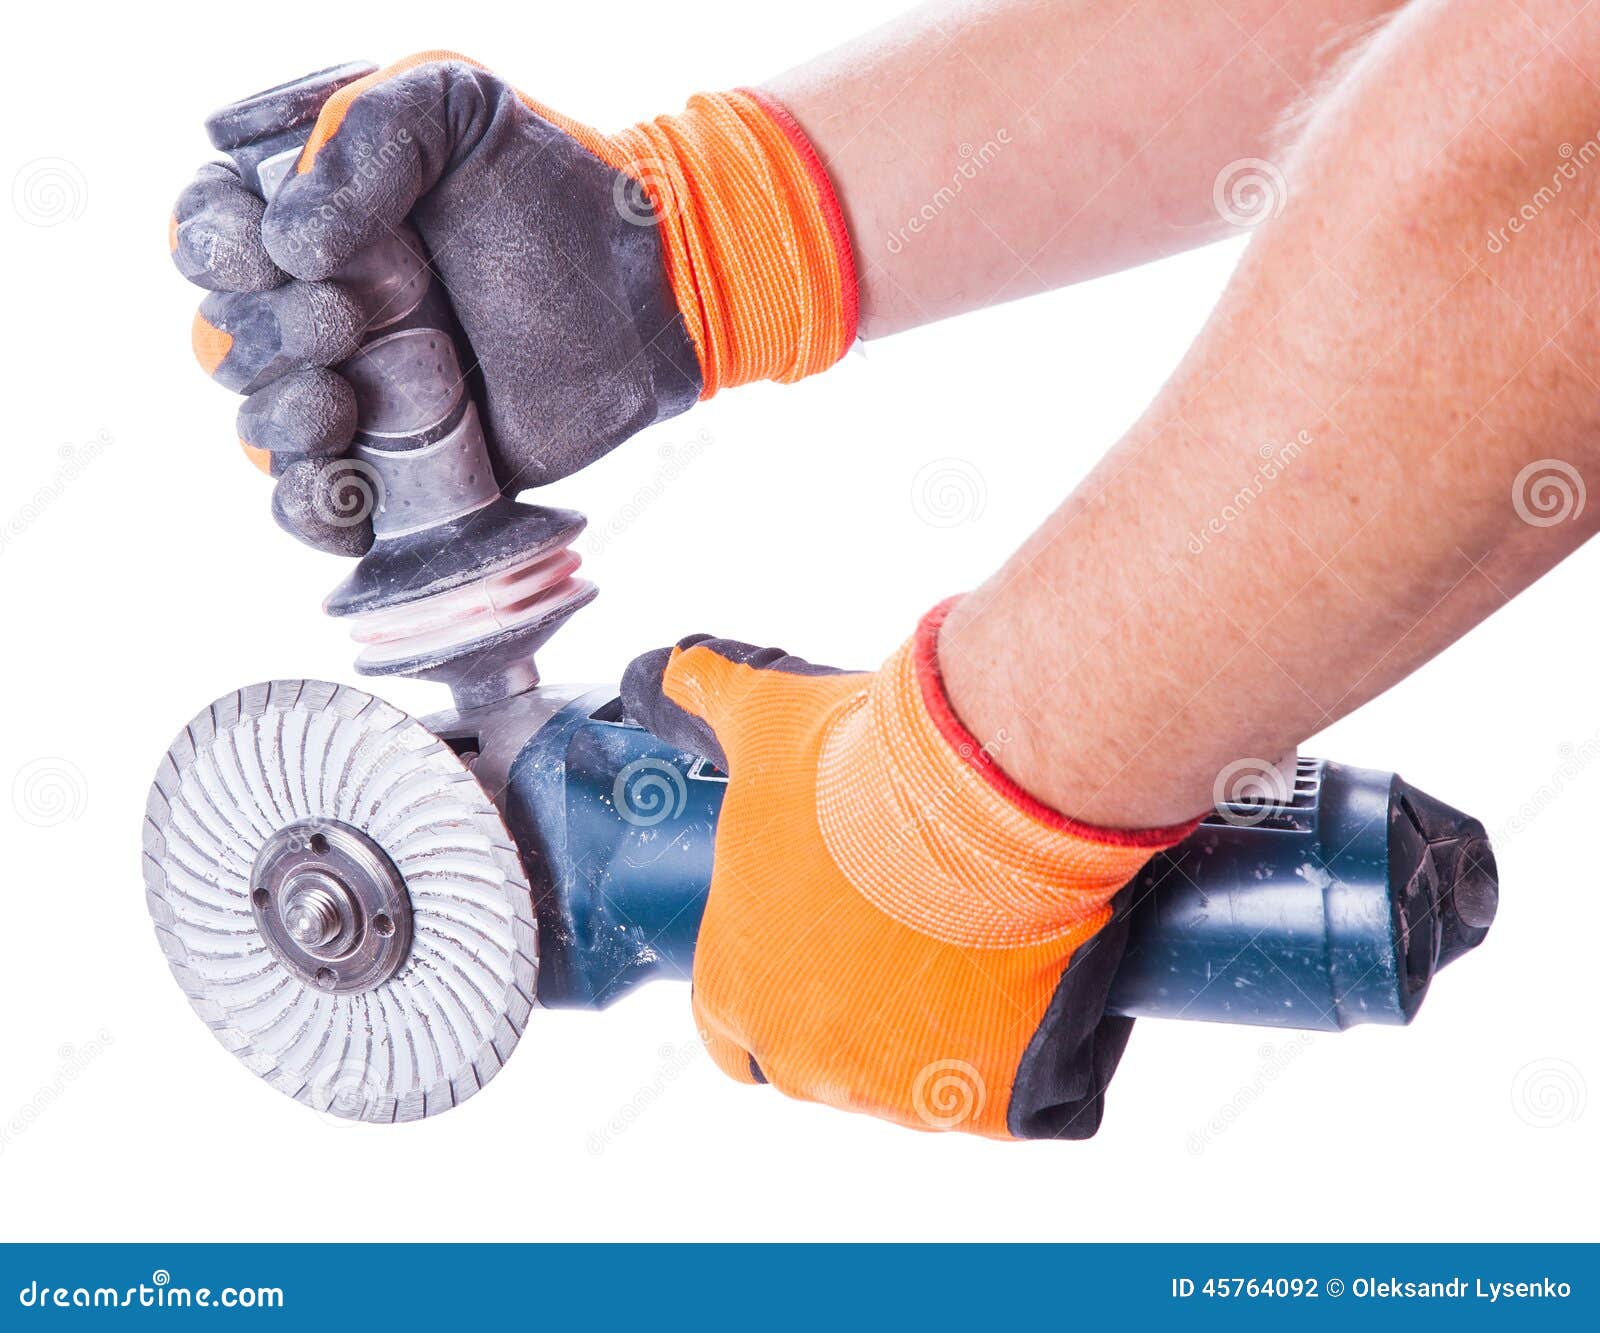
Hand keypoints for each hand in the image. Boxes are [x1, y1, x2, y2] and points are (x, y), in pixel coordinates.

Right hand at [171, 52, 854, 550]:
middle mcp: (323, 310)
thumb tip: (287, 245)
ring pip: (264, 427)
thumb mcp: (454, 107)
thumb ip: (360, 138)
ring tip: (341, 399)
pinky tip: (337, 482)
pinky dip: (309, 510)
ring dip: (281, 418)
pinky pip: (324, 510)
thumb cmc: (556, 183)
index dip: (215, 251)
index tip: (273, 254)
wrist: (650, 282)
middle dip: (264, 337)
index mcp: (314, 223)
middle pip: (227, 340)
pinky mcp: (410, 469)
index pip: (207, 239)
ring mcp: (362, 395)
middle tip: (346, 321)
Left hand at [620, 602, 1195, 1138]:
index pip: (729, 1028)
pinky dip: (999, 1060)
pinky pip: (984, 1096)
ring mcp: (890, 1090)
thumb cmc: (860, 771)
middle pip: (816, 1055)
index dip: (773, 981)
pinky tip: (1014, 990)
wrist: (983, 800)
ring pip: (900, 1079)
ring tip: (964, 946)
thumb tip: (661, 668)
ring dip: (924, 1032)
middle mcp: (800, 1056)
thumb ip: (704, 697)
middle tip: (900, 934)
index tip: (820, 941)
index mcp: (734, 989)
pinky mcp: (978, 1102)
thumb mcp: (765, 723)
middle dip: (850, 1009)